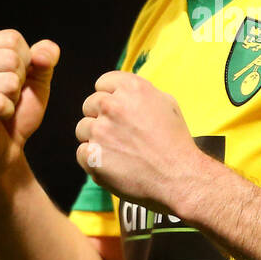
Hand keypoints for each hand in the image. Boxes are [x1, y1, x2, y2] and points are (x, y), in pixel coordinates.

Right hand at [0, 30, 59, 183]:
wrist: (5, 149)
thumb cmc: (17, 111)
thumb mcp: (37, 79)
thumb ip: (45, 58)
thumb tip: (41, 54)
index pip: (13, 39)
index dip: (25, 62)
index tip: (13, 80)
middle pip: (12, 58)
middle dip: (20, 81)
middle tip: (7, 97)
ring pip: (9, 81)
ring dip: (13, 98)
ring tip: (0, 108)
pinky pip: (1, 102)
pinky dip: (8, 112)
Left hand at [75, 70, 203, 213]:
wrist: (179, 176)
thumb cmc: (176, 142)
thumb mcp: (167, 104)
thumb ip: (141, 95)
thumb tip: (124, 94)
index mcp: (131, 88)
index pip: (103, 83)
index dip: (110, 97)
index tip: (116, 109)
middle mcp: (112, 105)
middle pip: (89, 105)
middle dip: (101, 117)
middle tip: (119, 133)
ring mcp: (100, 131)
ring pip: (83, 129)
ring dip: (95, 138)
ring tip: (118, 151)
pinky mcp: (93, 156)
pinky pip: (82, 152)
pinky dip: (93, 160)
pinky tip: (113, 164)